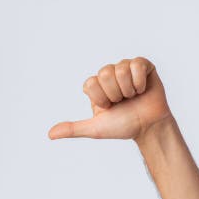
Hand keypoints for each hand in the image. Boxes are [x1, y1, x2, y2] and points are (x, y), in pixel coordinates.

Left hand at [48, 57, 173, 141]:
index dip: (101, 98)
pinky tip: (142, 89)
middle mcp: (109, 75)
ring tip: (132, 96)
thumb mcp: (94, 129)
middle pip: (104, 73)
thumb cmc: (122, 126)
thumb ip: (72, 129)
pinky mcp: (143, 66)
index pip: (90, 83)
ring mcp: (125, 68)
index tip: (108, 107)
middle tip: (122, 101)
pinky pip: (137, 64)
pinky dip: (140, 81)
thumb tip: (50, 135)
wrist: (148, 127)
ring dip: (128, 89)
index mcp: (95, 86)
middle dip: (115, 93)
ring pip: (120, 69)